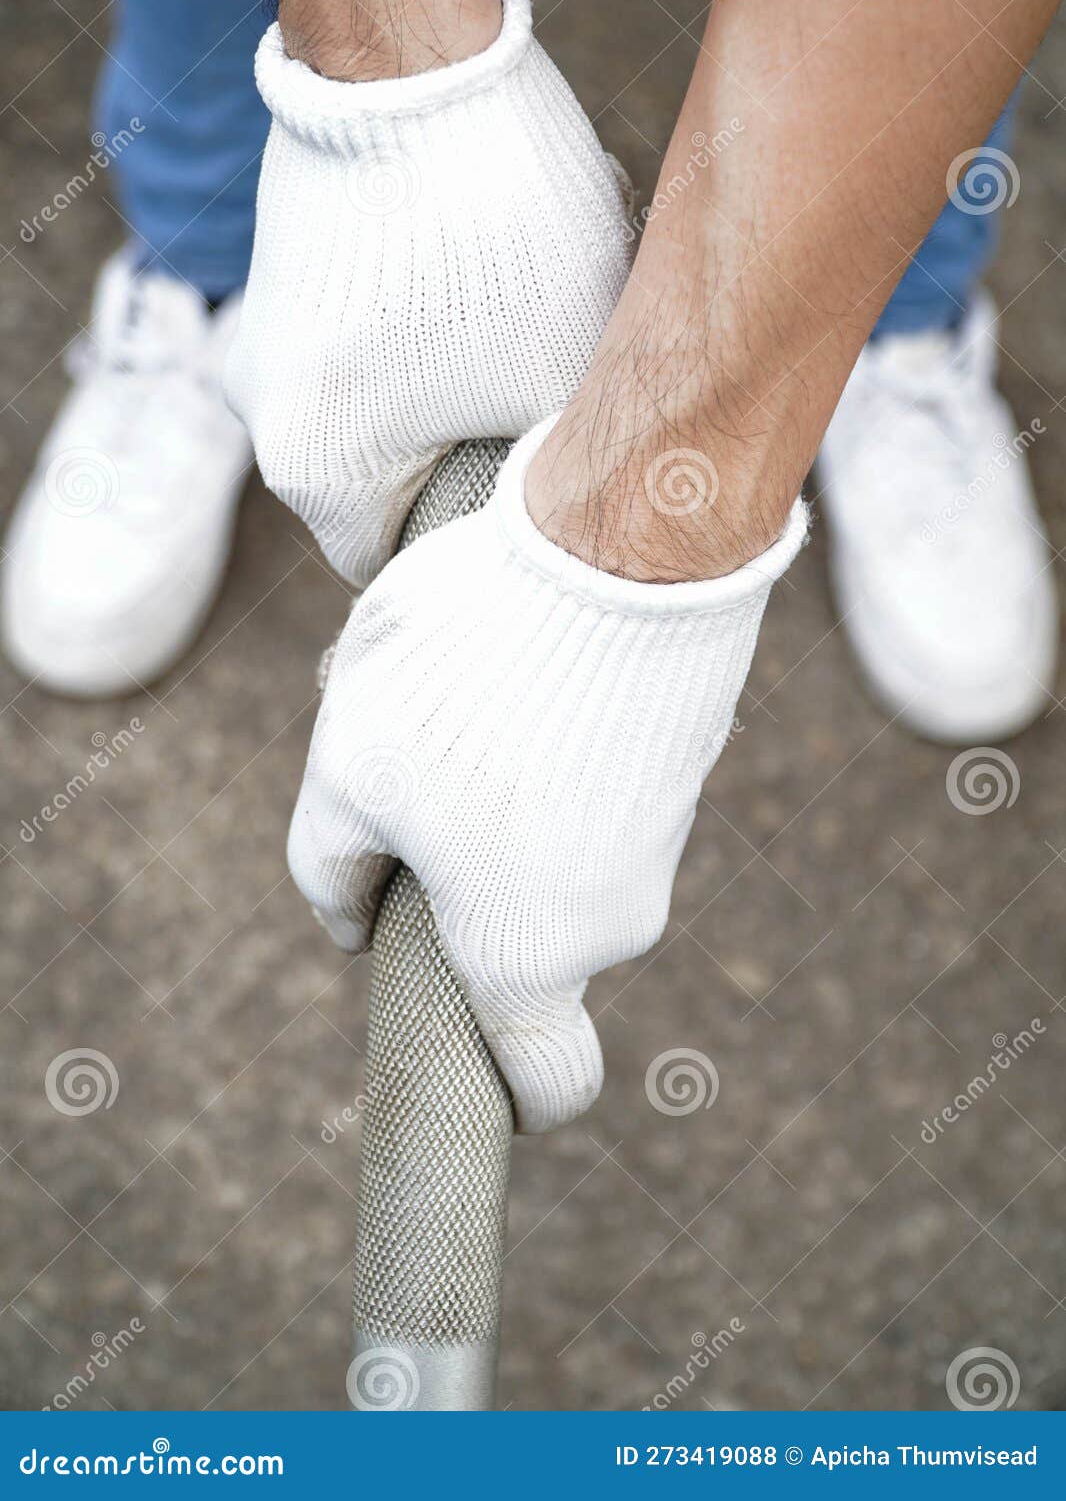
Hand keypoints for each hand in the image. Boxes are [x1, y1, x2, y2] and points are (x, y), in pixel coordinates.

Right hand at [224, 0, 631, 586]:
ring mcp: (270, 331)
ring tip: (527, 346)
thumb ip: (548, 475)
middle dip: (470, 465)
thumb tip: (567, 507)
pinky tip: (491, 290)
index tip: (541, 518)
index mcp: (313, 470)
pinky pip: (366, 339)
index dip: (476, 548)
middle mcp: (266, 409)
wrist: (416, 57)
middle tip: (549, 429)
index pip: (400, 560)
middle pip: (389, 483)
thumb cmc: (492, 238)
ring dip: (453, 395)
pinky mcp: (288, 264)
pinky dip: (427, 336)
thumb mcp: (554, 386)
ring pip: (382, 407)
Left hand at [287, 420, 806, 1131]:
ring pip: (559, 857)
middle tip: (413, 777)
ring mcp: (661, 841)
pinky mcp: (684, 764)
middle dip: (465, 887)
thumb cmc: (468, 676)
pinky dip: (556, 758)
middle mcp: (614, 922)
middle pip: (526, 944)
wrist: (626, 543)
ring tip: (466, 698)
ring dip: (505, 809)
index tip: (463, 1047)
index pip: (548, 1088)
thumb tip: (354, 920)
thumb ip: (329, 868)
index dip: (505, 1094)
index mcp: (527, 957)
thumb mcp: (347, 767)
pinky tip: (523, 669)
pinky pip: (600, 793)